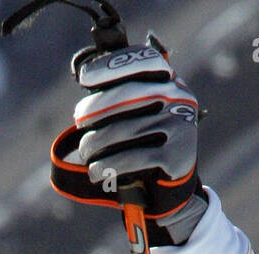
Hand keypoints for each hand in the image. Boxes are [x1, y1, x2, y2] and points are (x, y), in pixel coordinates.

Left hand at [72, 43, 207, 244]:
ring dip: (94, 144)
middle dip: (94, 109)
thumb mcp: (134, 115)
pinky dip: (107, 166)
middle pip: (126, 95)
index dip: (110, 66)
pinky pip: (131, 158)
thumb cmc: (143, 144)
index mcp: (168, 81)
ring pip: (123, 130)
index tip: (84, 77)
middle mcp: (179, 98)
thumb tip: (79, 75)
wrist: (169, 186)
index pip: (142, 61)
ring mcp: (180, 125)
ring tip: (86, 153)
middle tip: (78, 122)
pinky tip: (96, 173)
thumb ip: (116, 96)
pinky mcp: (177, 155)